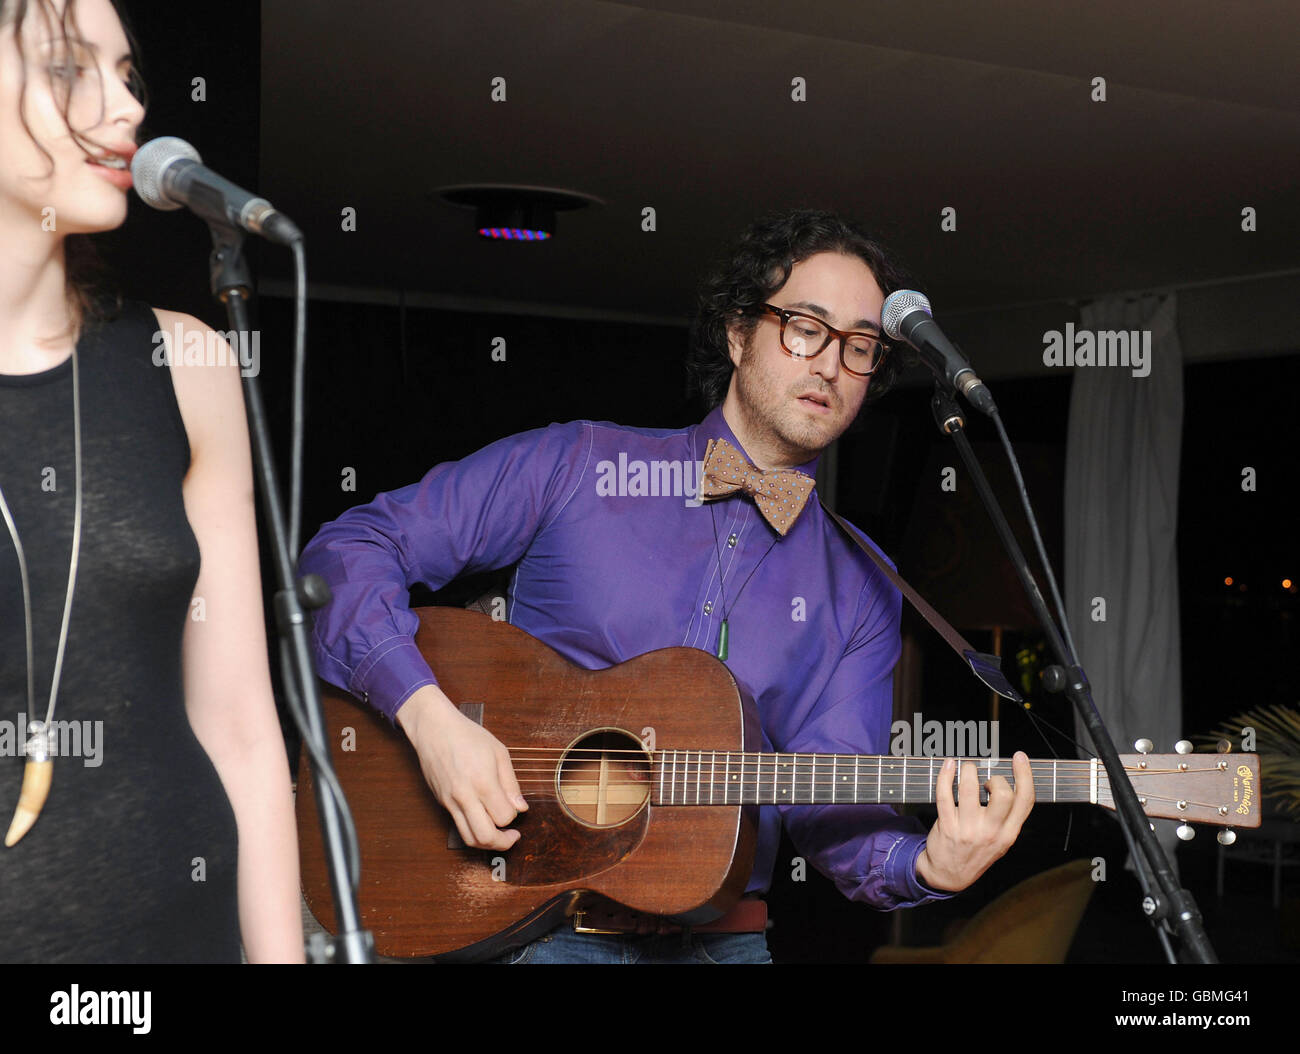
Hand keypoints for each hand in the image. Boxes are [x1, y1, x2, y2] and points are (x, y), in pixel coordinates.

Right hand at [396, 685, 527, 850]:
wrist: (434, 728)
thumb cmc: (467, 735)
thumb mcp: (499, 752)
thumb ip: (511, 784)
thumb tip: (521, 808)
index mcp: (483, 782)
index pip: (504, 817)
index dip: (514, 816)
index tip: (516, 807)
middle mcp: (464, 796)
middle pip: (485, 837)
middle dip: (503, 842)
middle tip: (512, 836)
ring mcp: (450, 801)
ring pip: (469, 838)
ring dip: (487, 843)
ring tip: (498, 834)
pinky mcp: (442, 803)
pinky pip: (459, 826)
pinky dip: (473, 830)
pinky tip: (483, 819)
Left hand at [915, 752, 1033, 892]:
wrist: (949, 875)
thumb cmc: (976, 853)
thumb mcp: (1001, 842)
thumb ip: (1008, 818)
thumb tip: (1011, 784)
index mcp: (1009, 833)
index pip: (1025, 801)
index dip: (1025, 775)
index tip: (1019, 758)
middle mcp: (991, 831)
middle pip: (1003, 795)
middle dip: (996, 778)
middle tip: (987, 781)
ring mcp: (968, 829)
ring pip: (970, 789)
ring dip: (968, 770)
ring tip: (966, 769)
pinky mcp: (947, 825)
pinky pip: (944, 794)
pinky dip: (946, 775)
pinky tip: (948, 766)